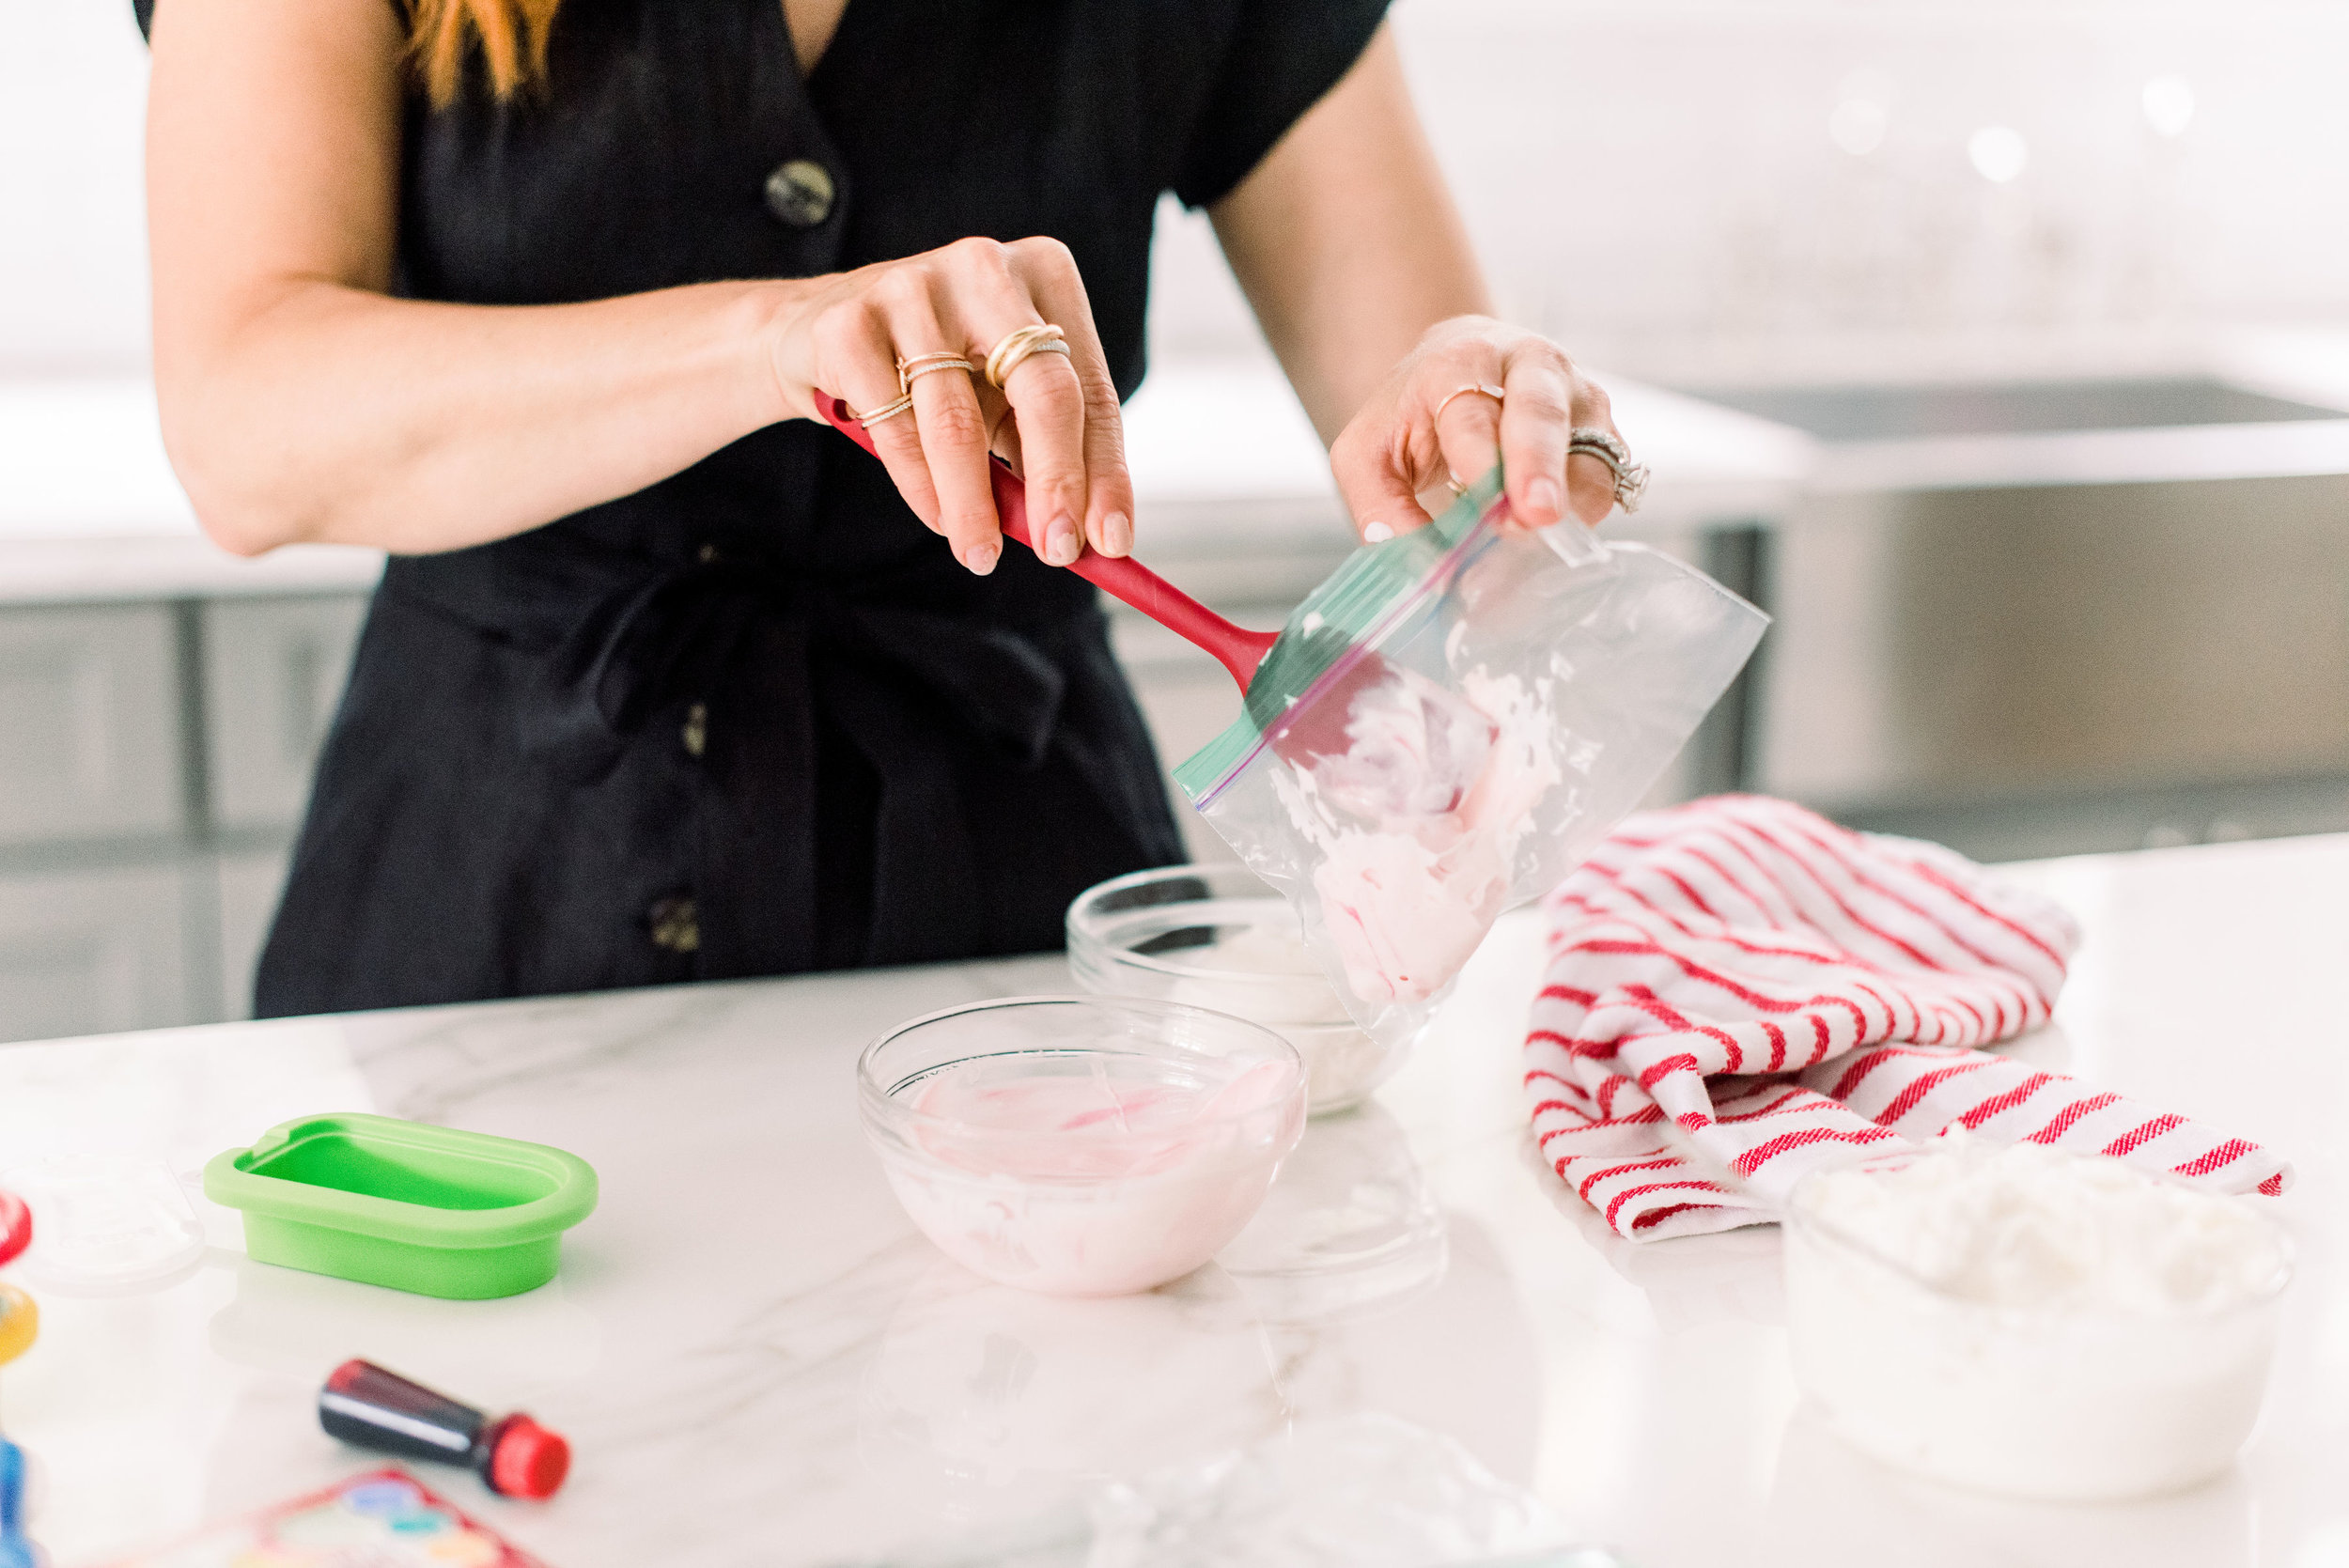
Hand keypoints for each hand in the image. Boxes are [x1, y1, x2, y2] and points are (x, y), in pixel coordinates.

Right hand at [768, 236, 1134, 574]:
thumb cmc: (932, 367)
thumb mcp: (1000, 397)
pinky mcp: (850, 323)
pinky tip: (937, 517)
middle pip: (1043, 392)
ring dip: (975, 506)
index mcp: (1045, 274)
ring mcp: (913, 288)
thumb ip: (1041, 452)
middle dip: (1057, 485)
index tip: (1111, 541)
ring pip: (960, 423)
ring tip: (981, 554)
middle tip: (1058, 551)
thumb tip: (1087, 536)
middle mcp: (985, 267)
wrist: (813, 332)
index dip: (1107, 472)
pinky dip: (921, 488)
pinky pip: (898, 429)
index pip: (1090, 389)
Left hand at [1329, 316, 1624, 540]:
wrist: (1461, 370)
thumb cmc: (1411, 416)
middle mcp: (1530, 367)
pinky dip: (1583, 520)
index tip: (1491, 511)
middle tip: (1537, 517)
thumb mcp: (1367, 454)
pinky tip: (1552, 544)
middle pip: (1542, 413)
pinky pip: (1607, 481)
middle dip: (1540, 467)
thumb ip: (1380, 510)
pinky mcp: (1606, 432)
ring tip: (1536, 553)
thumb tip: (1424, 572)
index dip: (1483, 462)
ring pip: (1589, 455)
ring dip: (1568, 510)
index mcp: (1461, 363)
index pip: (1473, 412)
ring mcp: (1578, 396)